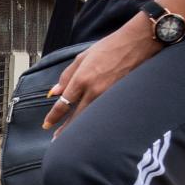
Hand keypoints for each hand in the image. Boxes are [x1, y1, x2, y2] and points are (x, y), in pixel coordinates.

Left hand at [42, 17, 161, 133]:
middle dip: (66, 130)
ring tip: (73, 139)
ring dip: (81, 128)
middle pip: (76, 116)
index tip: (47, 125)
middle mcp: (94, 90)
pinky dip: (98, 121)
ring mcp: (109, 95)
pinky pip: (105, 112)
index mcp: (81, 79)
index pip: (63, 104)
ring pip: (91, 117)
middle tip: (57, 141)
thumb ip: (66, 75)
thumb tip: (54, 92)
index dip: (53, 117)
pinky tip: (94, 127)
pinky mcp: (121, 96)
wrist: (137, 43)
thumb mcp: (82, 57)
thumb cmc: (109, 47)